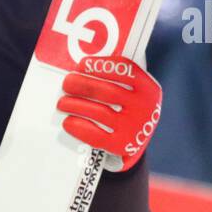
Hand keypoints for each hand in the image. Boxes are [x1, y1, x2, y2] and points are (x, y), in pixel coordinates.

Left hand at [57, 55, 160, 171]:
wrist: (138, 140)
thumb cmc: (129, 108)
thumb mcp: (133, 91)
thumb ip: (116, 78)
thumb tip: (82, 70)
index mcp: (149, 89)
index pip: (125, 70)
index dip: (101, 65)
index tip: (82, 65)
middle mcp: (145, 108)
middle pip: (107, 91)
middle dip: (82, 84)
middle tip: (67, 83)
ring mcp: (134, 128)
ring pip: (99, 112)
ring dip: (75, 105)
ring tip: (63, 103)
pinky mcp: (122, 146)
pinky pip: (96, 136)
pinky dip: (79, 127)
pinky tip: (69, 122)